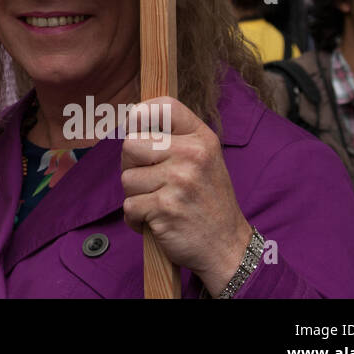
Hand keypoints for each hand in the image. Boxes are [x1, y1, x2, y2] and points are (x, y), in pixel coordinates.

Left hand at [121, 98, 252, 294]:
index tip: (137, 126)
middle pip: (130, 144)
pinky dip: (136, 218)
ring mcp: (179, 181)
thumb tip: (131, 120)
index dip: (141, 114)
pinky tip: (156, 220)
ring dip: (135, 195)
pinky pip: (129, 206)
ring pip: (126, 178)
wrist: (227, 247)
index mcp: (202, 139)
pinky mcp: (165, 208)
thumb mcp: (204, 159)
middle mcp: (192, 155)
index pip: (163, 106)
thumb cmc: (207, 200)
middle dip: (132, 165)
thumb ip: (174, 138)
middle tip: (151, 180)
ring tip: (159, 203)